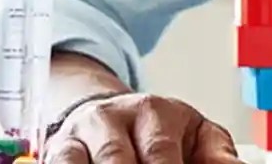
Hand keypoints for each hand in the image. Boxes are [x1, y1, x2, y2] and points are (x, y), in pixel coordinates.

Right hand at [44, 93, 243, 163]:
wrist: (110, 113)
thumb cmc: (159, 131)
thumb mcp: (196, 135)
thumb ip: (216, 156)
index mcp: (154, 112)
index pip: (159, 152)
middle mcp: (110, 119)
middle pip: (116, 160)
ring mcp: (77, 135)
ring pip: (76, 162)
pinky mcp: (54, 151)